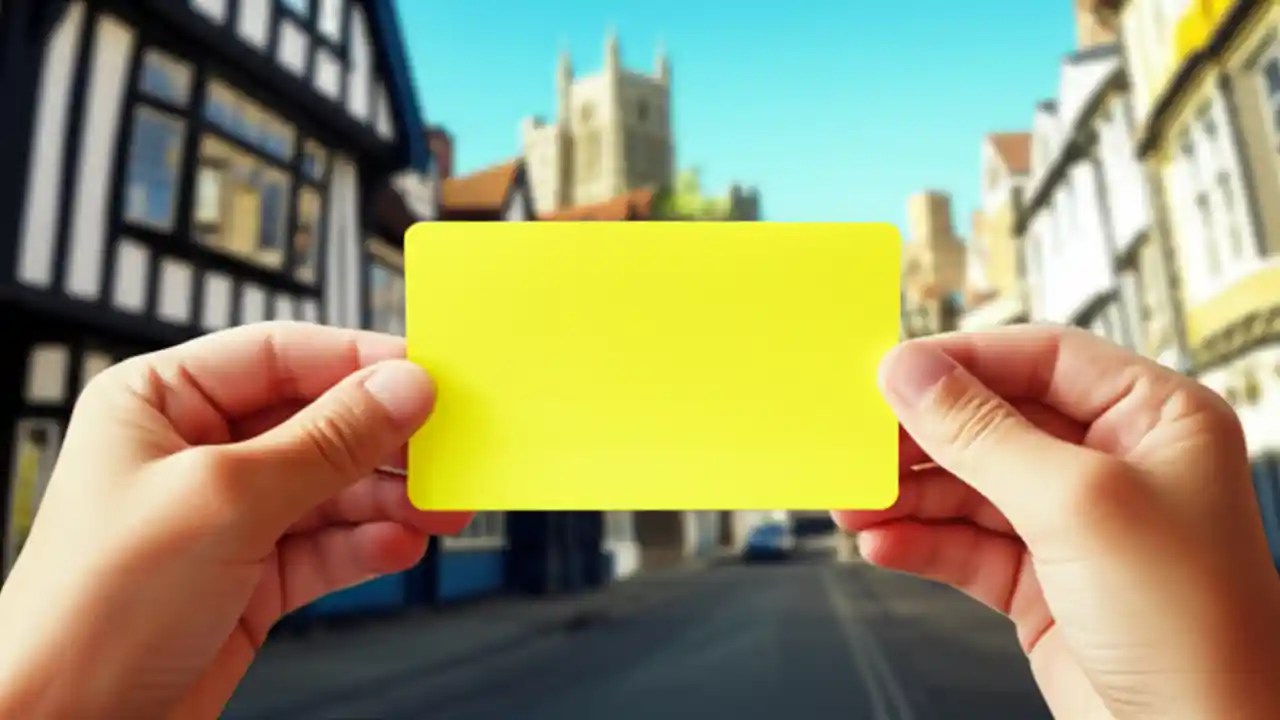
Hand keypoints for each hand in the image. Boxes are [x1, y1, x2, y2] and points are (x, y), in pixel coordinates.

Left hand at [0, 322, 471, 718]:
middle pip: (317, 422)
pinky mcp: (252, 577)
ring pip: (332, 487)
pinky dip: (367, 545)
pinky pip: (327, 545)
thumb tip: (403, 389)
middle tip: (448, 451)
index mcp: (161, 402)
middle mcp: (195, 452)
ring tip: (440, 508)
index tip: (428, 376)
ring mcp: (227, 517)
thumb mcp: (227, 499)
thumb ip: (327, 440)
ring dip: (389, 498)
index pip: (280, 355)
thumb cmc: (95, 608)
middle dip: (385, 441)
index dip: (358, 361)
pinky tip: (399, 545)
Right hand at [835, 325, 1279, 718]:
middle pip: (994, 421)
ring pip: (969, 486)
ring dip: (908, 495)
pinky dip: (920, 543)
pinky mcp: (1041, 583)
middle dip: (922, 437)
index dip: (962, 360)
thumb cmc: (1192, 628)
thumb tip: (909, 372)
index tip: (889, 371)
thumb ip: (982, 432)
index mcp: (1155, 418)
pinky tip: (882, 544)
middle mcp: (1116, 464)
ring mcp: (1076, 525)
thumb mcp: (1077, 504)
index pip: (1043, 357)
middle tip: (859, 443)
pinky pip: (965, 545)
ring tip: (855, 502)